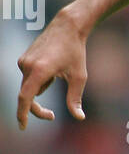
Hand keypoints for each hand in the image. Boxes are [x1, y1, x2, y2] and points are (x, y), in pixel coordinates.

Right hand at [16, 8, 87, 130]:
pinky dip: (40, 80)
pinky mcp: (23, 59)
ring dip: (42, 88)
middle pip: (27, 96)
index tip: (23, 126)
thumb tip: (79, 117)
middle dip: (37, 108)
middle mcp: (28, 65)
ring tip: (59, 73)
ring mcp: (23, 61)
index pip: (25, 97)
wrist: (67, 27)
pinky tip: (52, 67)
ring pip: (29, 87)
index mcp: (40, 70)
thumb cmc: (76, 52)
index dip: (23, 114)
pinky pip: (29, 78)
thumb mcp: (79, 77)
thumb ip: (75, 98)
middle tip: (52, 116)